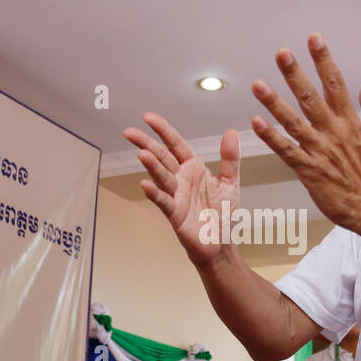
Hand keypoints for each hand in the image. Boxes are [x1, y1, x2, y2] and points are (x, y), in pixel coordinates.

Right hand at [124, 114, 240, 264]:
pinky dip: (154, 193)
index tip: (147, 117)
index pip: (175, 144)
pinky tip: (145, 184)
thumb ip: (230, 158)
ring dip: (152, 166)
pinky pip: (164, 201)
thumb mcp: (230, 182)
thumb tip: (231, 132)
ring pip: (161, 176)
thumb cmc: (222, 214)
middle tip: (129, 132)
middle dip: (146, 144)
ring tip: (141, 153)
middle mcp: (181, 179)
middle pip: (162, 157)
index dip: (163, 130)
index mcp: (193, 168)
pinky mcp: (175, 214)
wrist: (220, 243)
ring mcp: (176, 195)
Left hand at [250, 34, 360, 242]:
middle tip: (281, 53)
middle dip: (295, 74)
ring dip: (275, 103)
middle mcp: (333, 132)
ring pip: (293, 122)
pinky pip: (286, 151)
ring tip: (258, 84)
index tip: (314, 39)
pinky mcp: (308, 171)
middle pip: (311, 98)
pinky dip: (271, 137)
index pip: (335, 83)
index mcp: (349, 122)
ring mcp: (319, 151)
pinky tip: (256, 122)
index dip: (324, 60)